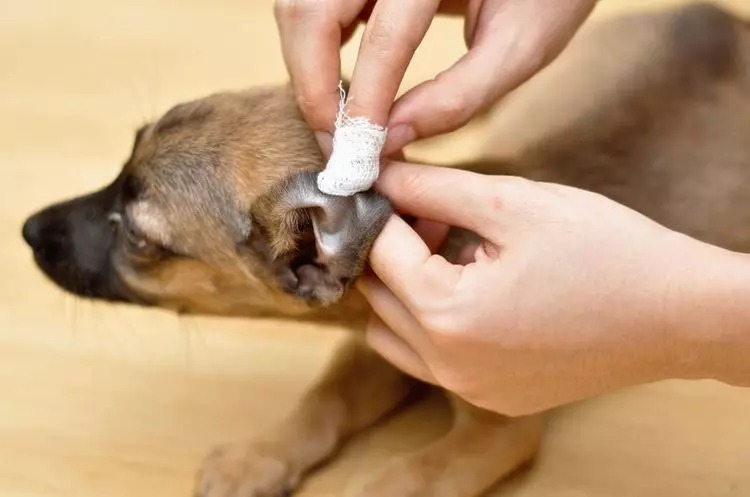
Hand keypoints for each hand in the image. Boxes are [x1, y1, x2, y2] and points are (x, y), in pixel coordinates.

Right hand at [274, 0, 596, 154]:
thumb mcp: (519, 48)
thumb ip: (458, 97)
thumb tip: (392, 141)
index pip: (385, 36)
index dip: (364, 101)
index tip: (357, 157)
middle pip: (311, 12)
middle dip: (313, 86)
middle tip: (335, 144)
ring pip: (299, 7)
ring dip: (305, 67)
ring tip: (337, 119)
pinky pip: (311, 4)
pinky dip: (311, 47)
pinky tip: (337, 82)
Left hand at [359, 162, 749, 415]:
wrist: (677, 314)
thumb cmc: (606, 251)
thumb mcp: (513, 204)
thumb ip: (434, 188)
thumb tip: (380, 175)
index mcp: (448, 315)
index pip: (378, 249)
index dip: (379, 206)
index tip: (387, 179)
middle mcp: (448, 364)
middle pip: (378, 293)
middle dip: (391, 244)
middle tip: (429, 210)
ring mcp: (468, 387)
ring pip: (394, 331)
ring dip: (403, 285)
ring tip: (450, 248)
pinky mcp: (489, 396)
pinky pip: (429, 357)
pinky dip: (430, 320)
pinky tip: (471, 286)